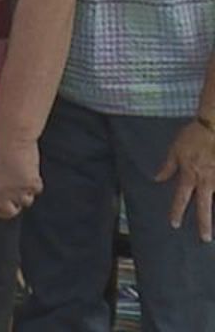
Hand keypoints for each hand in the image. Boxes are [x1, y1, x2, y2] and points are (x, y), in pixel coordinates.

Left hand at [0, 132, 42, 218]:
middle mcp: (2, 191)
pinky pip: (37, 189)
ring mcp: (17, 189)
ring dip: (27, 192)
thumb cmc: (1, 146)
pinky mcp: (30, 183)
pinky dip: (36, 182)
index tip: (5, 209)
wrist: (12, 137)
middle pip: (9, 211)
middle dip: (16, 207)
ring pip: (26, 201)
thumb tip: (5, 191)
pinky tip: (31, 169)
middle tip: (19, 197)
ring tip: (24, 176)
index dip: (0, 210)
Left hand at [155, 118, 214, 241]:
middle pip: (204, 206)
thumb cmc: (193, 136)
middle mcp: (206, 180)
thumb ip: (168, 166)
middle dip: (204, 223)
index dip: (177, 211)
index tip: (174, 224)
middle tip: (205, 238)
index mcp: (190, 175)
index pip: (181, 197)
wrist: (214, 126)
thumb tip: (157, 179)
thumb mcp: (175, 150)